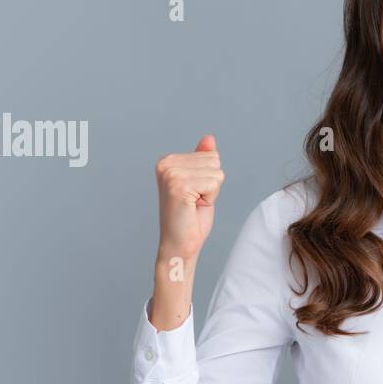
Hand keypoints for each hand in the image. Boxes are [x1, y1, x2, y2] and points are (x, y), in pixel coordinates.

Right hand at [156, 134, 224, 262]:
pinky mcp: (178, 185)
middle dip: (211, 185)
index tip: (194, 194)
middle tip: (194, 201)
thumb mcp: (201, 184)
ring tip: (193, 205)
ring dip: (211, 193)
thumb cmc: (190, 218)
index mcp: (168, 160)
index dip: (209, 179)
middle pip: (214, 160)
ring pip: (216, 172)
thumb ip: (202, 160)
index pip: (211, 156)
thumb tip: (209, 138)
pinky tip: (194, 207)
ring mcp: (171, 174)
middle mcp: (166, 164)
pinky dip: (210, 198)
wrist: (180, 245)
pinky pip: (214, 182)